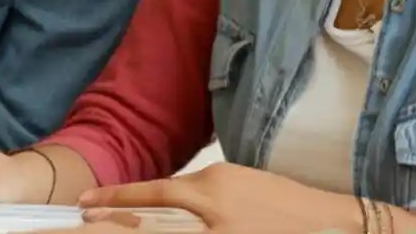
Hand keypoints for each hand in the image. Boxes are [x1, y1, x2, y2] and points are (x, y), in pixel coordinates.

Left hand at [77, 163, 369, 233]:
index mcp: (212, 186)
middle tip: (76, 223)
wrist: (339, 228)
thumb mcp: (236, 186)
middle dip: (108, 225)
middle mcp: (213, 214)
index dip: (114, 201)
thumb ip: (195, 195)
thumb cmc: (285, 207)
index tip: (86, 206)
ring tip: (98, 233)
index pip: (151, 194)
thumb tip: (152, 207)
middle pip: (148, 221)